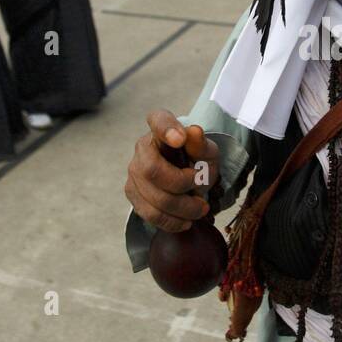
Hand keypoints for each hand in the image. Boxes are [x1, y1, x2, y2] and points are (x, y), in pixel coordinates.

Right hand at [125, 112, 220, 233]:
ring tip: (200, 209)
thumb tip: (194, 131)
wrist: (188, 177)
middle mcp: (143, 148)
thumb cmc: (197, 159)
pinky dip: (171, 221)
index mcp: (162, 128)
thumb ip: (201, 144)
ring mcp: (134, 172)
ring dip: (182, 208)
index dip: (166, 129)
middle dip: (181, 186)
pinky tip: (185, 221)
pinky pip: (149, 213)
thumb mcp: (207, 151)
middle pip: (151, 170)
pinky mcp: (133, 193)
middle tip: (202, 191)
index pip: (158, 120)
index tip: (180, 139)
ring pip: (152, 197)